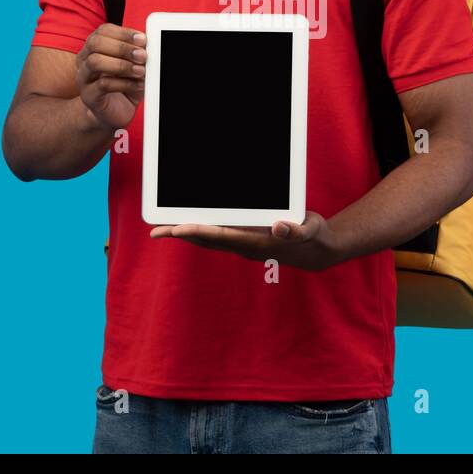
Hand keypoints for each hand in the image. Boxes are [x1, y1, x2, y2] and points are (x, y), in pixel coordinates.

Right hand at [75, 23, 146, 131]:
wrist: (114, 112)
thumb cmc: (124, 84)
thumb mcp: (132, 65)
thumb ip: (136, 53)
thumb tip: (148, 44)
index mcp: (94, 47)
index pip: (103, 31)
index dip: (124, 33)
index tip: (142, 39)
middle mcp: (84, 60)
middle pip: (95, 43)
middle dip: (122, 47)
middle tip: (142, 56)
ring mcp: (83, 78)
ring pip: (95, 62)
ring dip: (121, 65)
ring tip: (140, 71)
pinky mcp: (88, 96)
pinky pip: (102, 85)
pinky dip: (124, 83)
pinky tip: (137, 85)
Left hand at [148, 211, 340, 271]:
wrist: (316, 251)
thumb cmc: (314, 236)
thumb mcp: (310, 229)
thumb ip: (296, 229)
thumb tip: (278, 227)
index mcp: (257, 242)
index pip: (221, 235)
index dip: (198, 231)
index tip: (177, 228)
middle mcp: (245, 246)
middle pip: (207, 240)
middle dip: (182, 235)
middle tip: (155, 232)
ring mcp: (244, 245)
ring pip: (209, 239)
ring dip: (186, 233)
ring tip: (163, 228)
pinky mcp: (245, 241)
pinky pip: (217, 236)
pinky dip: (200, 230)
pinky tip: (190, 222)